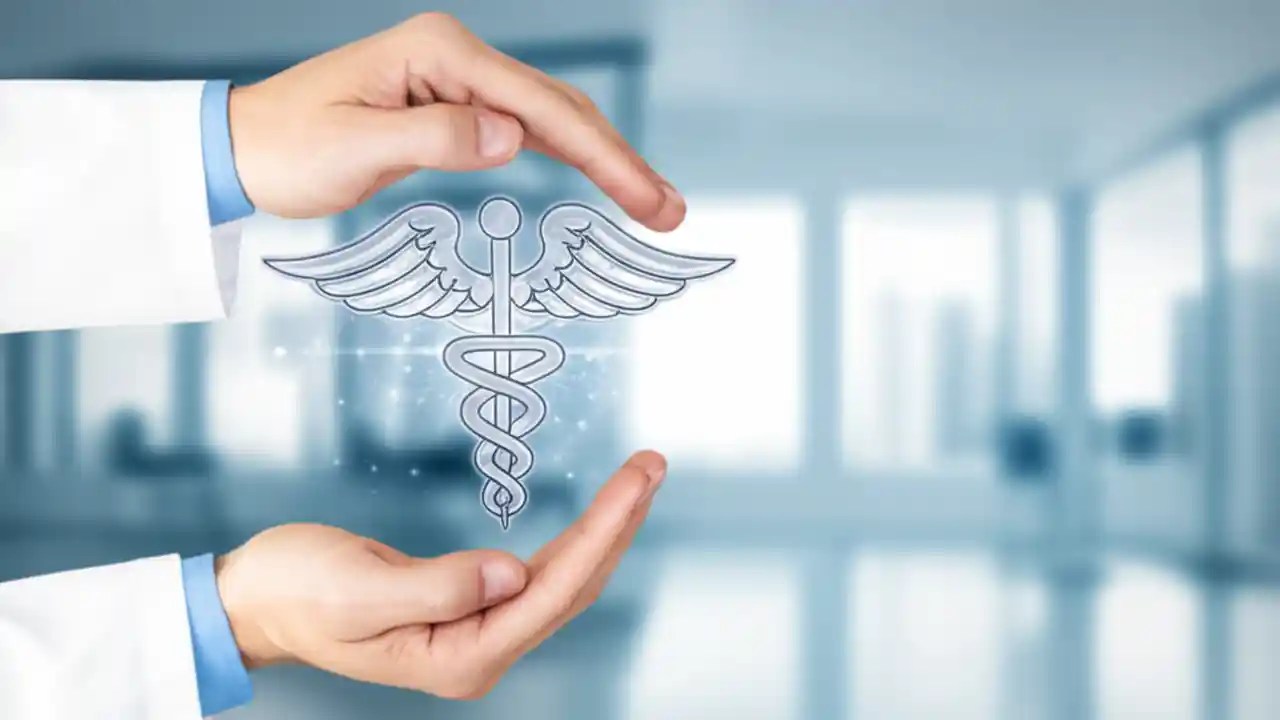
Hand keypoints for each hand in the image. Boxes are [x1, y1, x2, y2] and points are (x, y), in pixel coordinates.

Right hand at [214, 451, 664, 698]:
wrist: (259, 600)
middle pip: (571, 588)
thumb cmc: (298, 590)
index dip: (601, 534)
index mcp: (459, 657)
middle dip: (617, 525)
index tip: (635, 482)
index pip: (551, 593)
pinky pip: (539, 577)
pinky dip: (573, 540)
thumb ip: (438, 587)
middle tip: (652, 465)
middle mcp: (479, 653)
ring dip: (604, 530)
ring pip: (562, 582)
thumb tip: (512, 574)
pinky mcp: (471, 611)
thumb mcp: (357, 588)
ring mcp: (478, 635)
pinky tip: (597, 517)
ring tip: (639, 478)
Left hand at [227, 13, 684, 229]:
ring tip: (656, 202)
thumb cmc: (288, 146)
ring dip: (606, 161)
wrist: (245, 146)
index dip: (604, 157)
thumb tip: (513, 138)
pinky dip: (570, 157)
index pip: (541, 107)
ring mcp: (459, 79)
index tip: (648, 200)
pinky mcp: (455, 105)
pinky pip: (527, 129)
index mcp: (441, 53)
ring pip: (553, 118)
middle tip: (671, 212)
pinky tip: (604, 176)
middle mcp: (457, 56)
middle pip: (561, 107)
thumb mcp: (355, 149)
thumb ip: (437, 139)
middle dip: (620, 161)